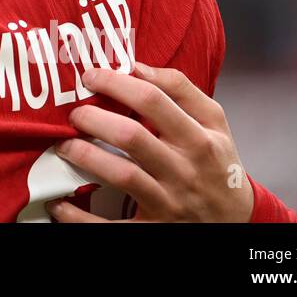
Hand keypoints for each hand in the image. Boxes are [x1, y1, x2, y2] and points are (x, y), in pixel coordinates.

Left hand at [47, 62, 253, 222]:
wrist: (237, 219)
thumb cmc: (217, 162)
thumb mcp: (214, 122)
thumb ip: (181, 89)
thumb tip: (137, 67)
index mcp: (197, 139)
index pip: (153, 100)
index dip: (115, 83)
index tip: (90, 76)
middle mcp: (184, 170)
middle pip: (131, 137)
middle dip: (93, 119)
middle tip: (73, 113)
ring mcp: (168, 203)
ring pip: (121, 176)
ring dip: (85, 157)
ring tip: (64, 146)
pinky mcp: (153, 229)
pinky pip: (112, 227)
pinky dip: (80, 218)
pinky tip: (60, 205)